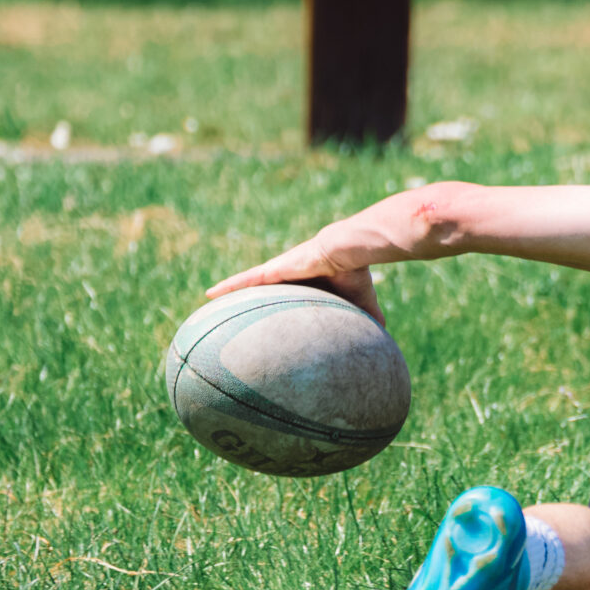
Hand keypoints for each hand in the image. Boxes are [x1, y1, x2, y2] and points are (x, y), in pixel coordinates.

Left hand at [205, 225, 384, 324]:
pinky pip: (245, 280)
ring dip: (229, 291)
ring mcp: (277, 272)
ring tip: (208, 300)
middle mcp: (286, 276)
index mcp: (305, 284)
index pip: (283, 295)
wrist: (350, 251)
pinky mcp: (272, 269)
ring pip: (247, 284)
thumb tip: (382, 338)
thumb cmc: (356, 274)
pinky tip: (210, 294)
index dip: (271, 302)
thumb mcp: (360, 303)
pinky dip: (228, 287)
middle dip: (244, 297)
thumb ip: (367, 319)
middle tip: (228, 310)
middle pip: (259, 289)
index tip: (261, 313)